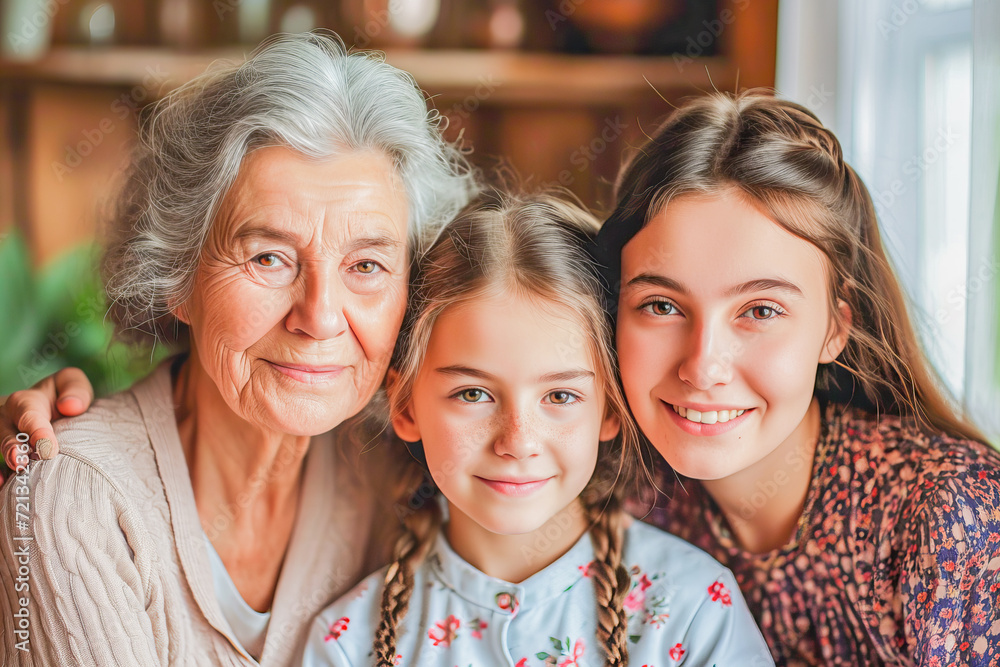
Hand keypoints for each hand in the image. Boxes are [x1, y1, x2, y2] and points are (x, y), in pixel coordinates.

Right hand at [1, 368, 93, 482]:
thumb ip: (75, 390)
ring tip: (14, 477)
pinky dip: (1, 476)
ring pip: (2, 451)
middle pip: (7, 438)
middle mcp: (7, 422)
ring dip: (8, 465)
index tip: (48, 450)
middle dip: (13, 451)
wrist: (48, 409)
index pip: (29, 417)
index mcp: (24, 403)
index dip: (38, 433)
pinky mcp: (6, 456)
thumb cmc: (62, 396)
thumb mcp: (71, 383)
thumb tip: (71, 406)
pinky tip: (3, 487)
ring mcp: (3, 440)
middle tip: (22, 462)